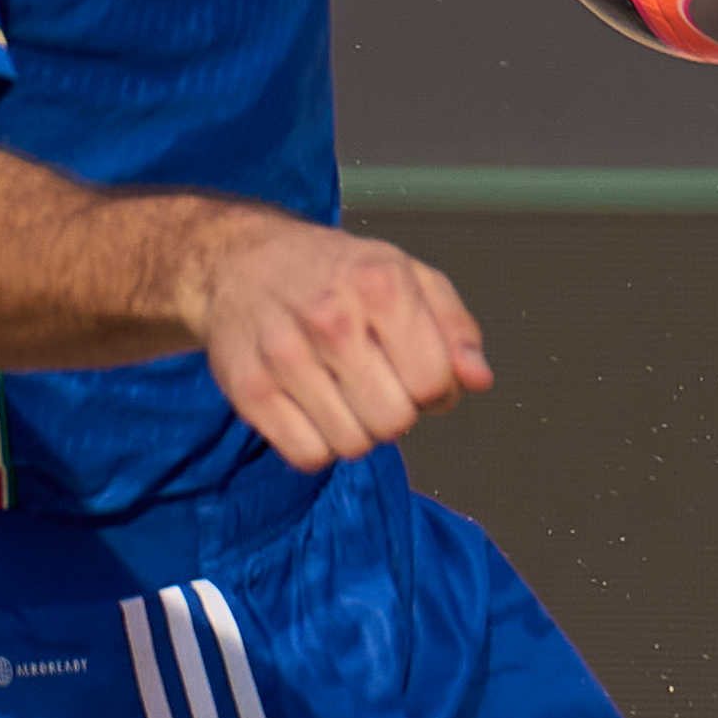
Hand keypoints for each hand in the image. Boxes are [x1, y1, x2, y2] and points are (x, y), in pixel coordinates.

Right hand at [189, 216, 491, 472]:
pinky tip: (313, 408)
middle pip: (394, 421)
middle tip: (378, 384)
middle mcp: (331, 319)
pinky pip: (307, 456)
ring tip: (343, 392)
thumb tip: (478, 380)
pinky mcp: (248, 389)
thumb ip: (454, 327)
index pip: (433, 381)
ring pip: (351, 445)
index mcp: (380, 285)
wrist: (239, 262)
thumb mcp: (408, 275)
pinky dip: (318, 445)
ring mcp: (283, 356)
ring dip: (358, 431)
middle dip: (397, 412)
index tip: (418, 372)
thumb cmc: (336, 273)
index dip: (437, 389)